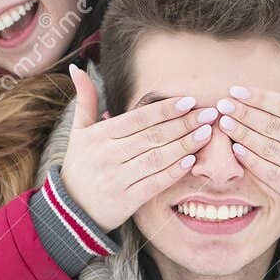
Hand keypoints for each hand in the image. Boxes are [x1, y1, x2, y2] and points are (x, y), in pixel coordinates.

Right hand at [59, 63, 219, 231]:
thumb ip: (85, 100)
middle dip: (183, 124)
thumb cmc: (80, 166)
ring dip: (184, 145)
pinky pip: (154, 183)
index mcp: (98, 136)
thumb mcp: (78, 132)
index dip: (164, 109)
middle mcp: (107, 155)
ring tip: (206, 133)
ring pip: (157, 158)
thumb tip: (77, 69)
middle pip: (152, 136)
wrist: (71, 210)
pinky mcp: (126, 201)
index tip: (189, 101)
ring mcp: (117, 179)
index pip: (138, 118)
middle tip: (209, 114)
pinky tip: (191, 161)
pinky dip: (173, 172)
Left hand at [215, 54, 279, 216]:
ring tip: (224, 123)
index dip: (259, 98)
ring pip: (269, 149)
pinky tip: (236, 149)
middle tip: (223, 105)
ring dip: (243, 135)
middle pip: (274, 126)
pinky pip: (270, 173)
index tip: (235, 90)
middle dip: (245, 114)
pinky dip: (251, 161)